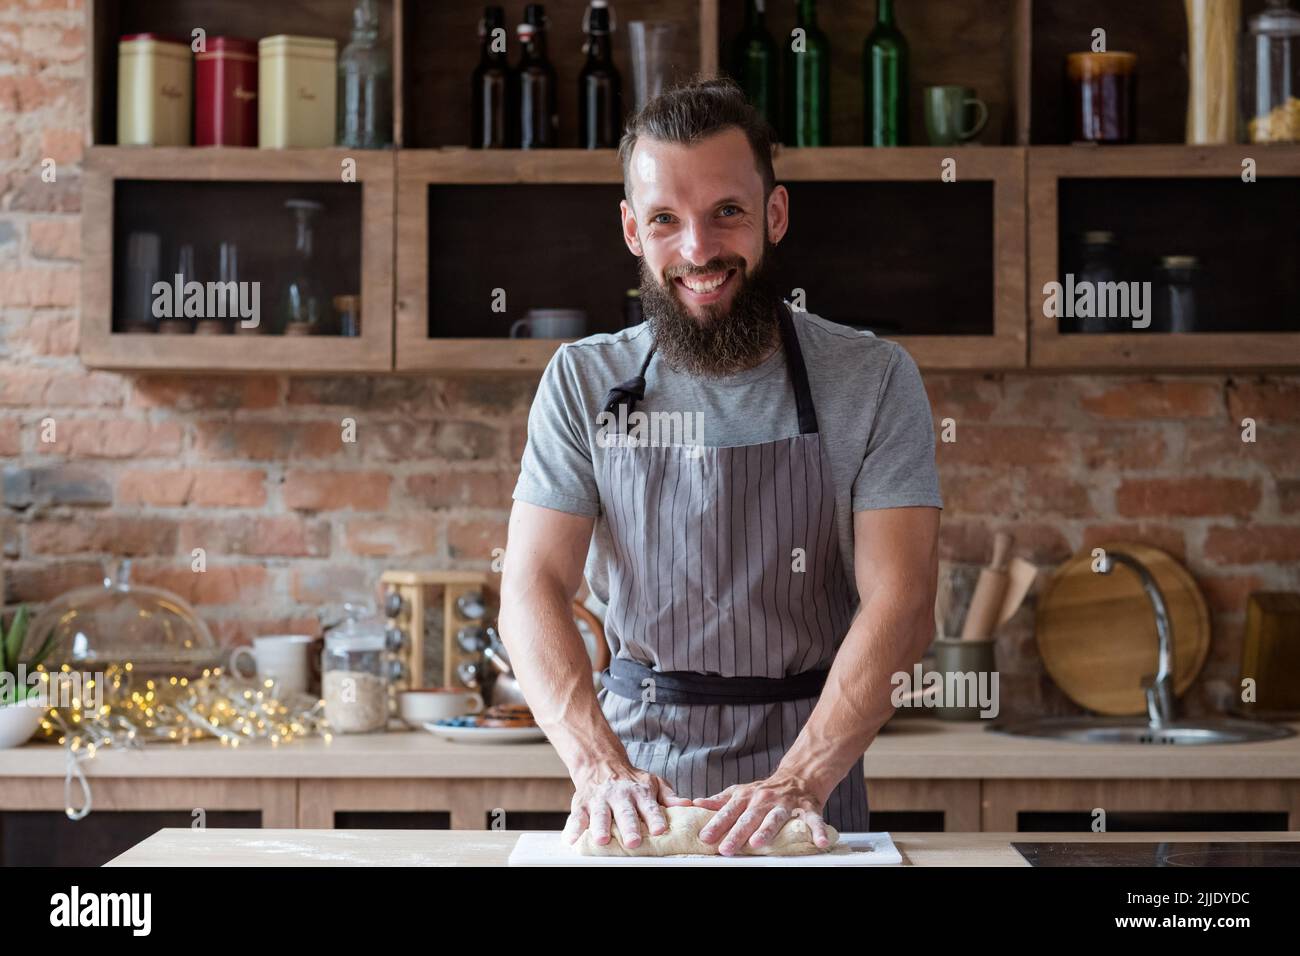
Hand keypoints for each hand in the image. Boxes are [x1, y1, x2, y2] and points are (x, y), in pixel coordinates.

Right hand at [564, 765, 692, 848]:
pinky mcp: (581, 804)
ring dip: (600, 827)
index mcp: (640, 792)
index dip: (655, 819)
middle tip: (634, 842)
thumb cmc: (632, 780)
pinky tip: (572, 840)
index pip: (650, 807)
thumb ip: (669, 796)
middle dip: (629, 828)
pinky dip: (573, 828)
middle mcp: (620, 796)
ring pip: (600, 815)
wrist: (601, 762)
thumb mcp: (653, 783)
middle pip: (625, 813)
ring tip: (602, 840)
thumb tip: (687, 805)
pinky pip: (576, 817)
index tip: (660, 830)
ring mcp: (599, 800)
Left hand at [691, 772, 832, 855]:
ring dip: (766, 831)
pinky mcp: (807, 809)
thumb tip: (696, 804)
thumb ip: (719, 801)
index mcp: (747, 797)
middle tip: (725, 848)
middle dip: (736, 833)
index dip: (717, 824)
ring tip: (757, 843)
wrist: (798, 776)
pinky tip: (819, 843)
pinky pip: (814, 821)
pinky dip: (818, 831)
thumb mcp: (740, 792)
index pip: (729, 812)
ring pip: (775, 818)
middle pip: (749, 818)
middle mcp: (765, 800)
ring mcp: (786, 804)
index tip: (704, 837)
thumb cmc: (764, 791)